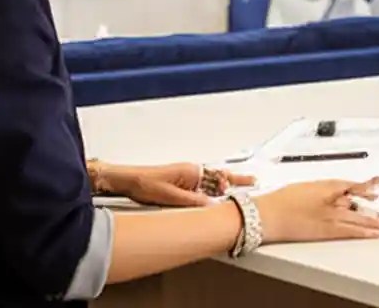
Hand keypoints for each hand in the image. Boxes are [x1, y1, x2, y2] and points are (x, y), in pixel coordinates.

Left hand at [97, 162, 255, 206]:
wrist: (126, 180)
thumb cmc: (145, 183)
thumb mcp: (170, 196)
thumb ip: (193, 202)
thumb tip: (211, 206)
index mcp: (192, 172)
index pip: (219, 176)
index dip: (234, 181)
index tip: (250, 183)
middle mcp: (191, 173)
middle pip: (218, 177)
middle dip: (234, 180)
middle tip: (252, 181)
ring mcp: (185, 178)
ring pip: (209, 183)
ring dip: (222, 187)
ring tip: (238, 189)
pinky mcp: (179, 185)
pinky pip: (200, 188)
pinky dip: (209, 192)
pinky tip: (212, 198)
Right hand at [256, 177, 378, 243]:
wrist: (268, 215)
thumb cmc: (281, 200)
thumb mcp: (306, 187)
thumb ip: (324, 189)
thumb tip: (335, 193)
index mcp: (327, 186)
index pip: (353, 184)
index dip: (367, 185)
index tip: (377, 183)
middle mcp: (332, 201)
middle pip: (359, 201)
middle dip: (372, 204)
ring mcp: (331, 217)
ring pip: (359, 218)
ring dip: (372, 221)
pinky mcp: (326, 232)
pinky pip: (350, 232)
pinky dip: (364, 232)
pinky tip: (373, 234)